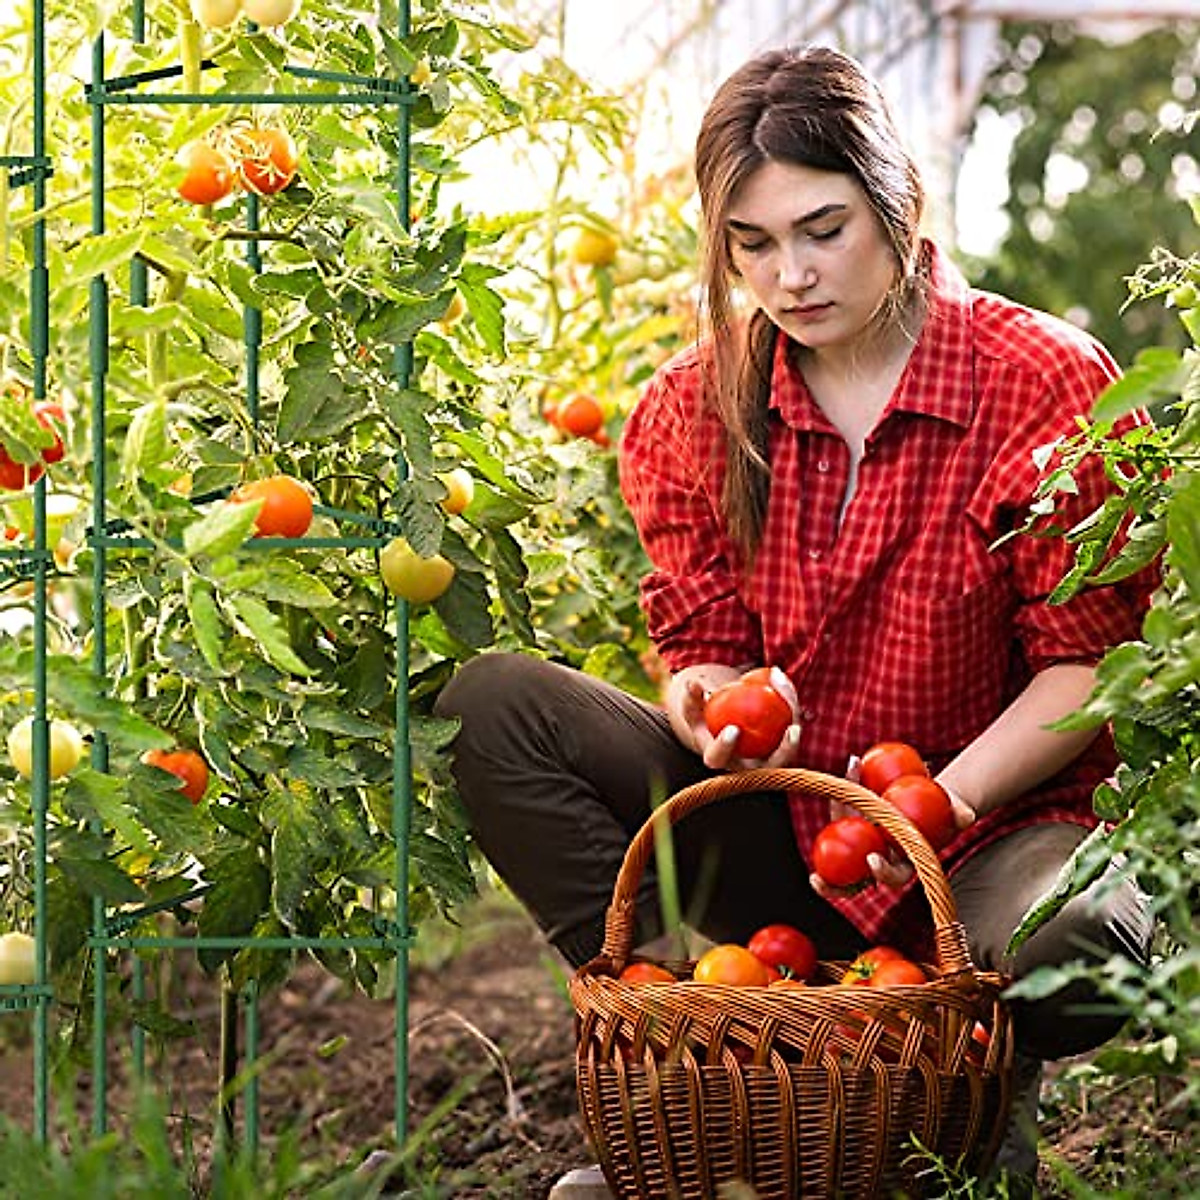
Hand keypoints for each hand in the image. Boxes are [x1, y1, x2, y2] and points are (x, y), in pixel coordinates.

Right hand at [674, 666, 802, 771]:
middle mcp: (745, 768)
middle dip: (785, 752)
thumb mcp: (694, 707)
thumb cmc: (705, 715)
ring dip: (793, 721)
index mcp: (719, 759)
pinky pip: (791, 730)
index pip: (719, 758)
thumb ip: (691, 697)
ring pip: (789, 747)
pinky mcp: (782, 748)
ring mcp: (767, 761)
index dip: (725, 747)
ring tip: (792, 699)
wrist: (723, 723)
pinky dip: (791, 707)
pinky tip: (789, 687)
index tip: (732, 728)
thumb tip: (693, 685)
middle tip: (792, 729)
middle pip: (771, 766)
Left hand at [809, 759, 976, 898]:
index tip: (873, 860)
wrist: (932, 799)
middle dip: (835, 888)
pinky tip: (843, 775)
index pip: (893, 876)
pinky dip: (838, 799)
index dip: (882, 872)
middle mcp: (882, 859)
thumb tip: (966, 816)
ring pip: (840, 851)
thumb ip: (961, 815)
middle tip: (817, 881)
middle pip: (856, 880)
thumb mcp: (956, 813)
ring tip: (821, 836)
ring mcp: (864, 846)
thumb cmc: (946, 811)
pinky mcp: (853, 827)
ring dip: (826, 854)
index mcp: (906, 861)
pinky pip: (841, 817)